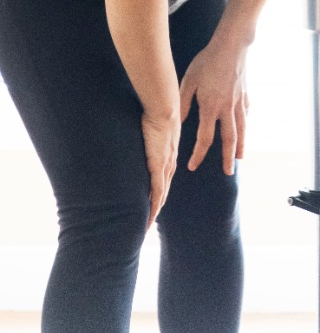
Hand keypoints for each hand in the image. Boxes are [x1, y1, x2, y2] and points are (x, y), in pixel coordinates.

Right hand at [142, 110, 179, 227]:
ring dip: (155, 210)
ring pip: (161, 194)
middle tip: (149, 222)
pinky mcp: (158, 165)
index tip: (153, 204)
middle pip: (163, 191)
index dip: (158, 193)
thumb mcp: (152, 127)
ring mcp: (165, 166)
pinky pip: (157, 190)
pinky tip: (150, 215)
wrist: (164, 108)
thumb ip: (146, 134)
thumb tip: (137, 132)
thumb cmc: (156, 112)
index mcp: (168, 155)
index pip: (163, 180)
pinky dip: (154, 204)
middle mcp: (169, 164)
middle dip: (156, 207)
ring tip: (148, 224)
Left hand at [179, 34, 249, 174]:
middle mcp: (227, 109)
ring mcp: (238, 103)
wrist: (230, 47)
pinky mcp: (244, 96)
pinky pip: (245, 116)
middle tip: (228, 172)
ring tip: (240, 159)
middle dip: (228, 158)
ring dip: (241, 147)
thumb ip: (183, 103)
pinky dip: (244, 127)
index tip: (192, 166)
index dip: (199, 154)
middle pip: (229, 140)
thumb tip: (177, 122)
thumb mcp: (188, 81)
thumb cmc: (207, 62)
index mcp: (211, 107)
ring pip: (241, 130)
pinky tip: (244, 131)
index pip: (205, 138)